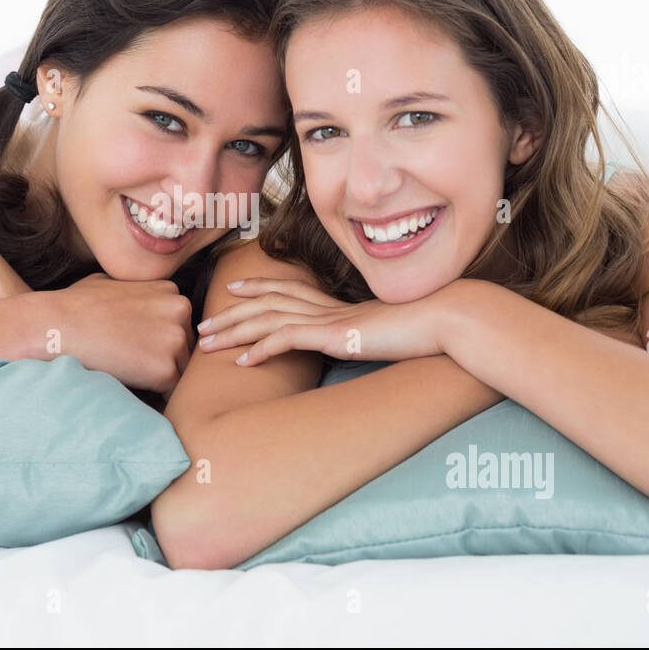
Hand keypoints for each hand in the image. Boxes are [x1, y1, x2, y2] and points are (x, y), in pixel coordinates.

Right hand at [35, 273, 193, 395]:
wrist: (58, 326)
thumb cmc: (76, 305)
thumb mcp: (114, 283)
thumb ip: (138, 292)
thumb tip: (138, 300)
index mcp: (170, 291)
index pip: (181, 324)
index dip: (163, 339)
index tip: (141, 346)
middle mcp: (180, 310)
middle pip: (187, 346)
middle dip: (168, 358)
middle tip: (137, 364)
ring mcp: (175, 339)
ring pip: (182, 368)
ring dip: (163, 376)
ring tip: (134, 375)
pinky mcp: (165, 369)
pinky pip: (172, 389)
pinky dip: (158, 393)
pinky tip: (135, 386)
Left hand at [196, 276, 452, 366]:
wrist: (446, 320)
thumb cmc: (424, 330)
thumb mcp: (386, 334)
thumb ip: (365, 335)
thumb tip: (357, 342)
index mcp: (338, 304)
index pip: (288, 289)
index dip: (258, 287)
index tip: (233, 288)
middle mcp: (328, 307)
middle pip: (268, 303)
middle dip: (231, 313)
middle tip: (202, 324)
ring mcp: (329, 319)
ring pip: (268, 319)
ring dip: (234, 331)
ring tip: (207, 344)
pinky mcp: (335, 335)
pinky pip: (288, 339)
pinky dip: (261, 349)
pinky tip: (243, 362)